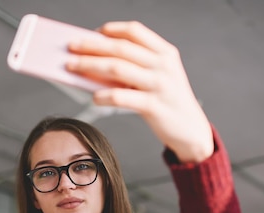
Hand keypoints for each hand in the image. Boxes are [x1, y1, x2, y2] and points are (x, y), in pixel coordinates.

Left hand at [66, 21, 212, 162]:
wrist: (192, 131)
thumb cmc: (168, 103)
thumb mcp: (159, 78)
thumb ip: (135, 68)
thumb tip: (95, 62)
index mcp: (166, 53)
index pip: (135, 31)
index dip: (111, 30)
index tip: (92, 33)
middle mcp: (164, 65)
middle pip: (120, 48)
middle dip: (91, 46)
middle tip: (70, 47)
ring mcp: (159, 85)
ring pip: (117, 68)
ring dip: (90, 65)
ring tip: (72, 67)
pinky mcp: (154, 106)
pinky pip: (121, 96)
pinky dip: (103, 95)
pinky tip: (93, 97)